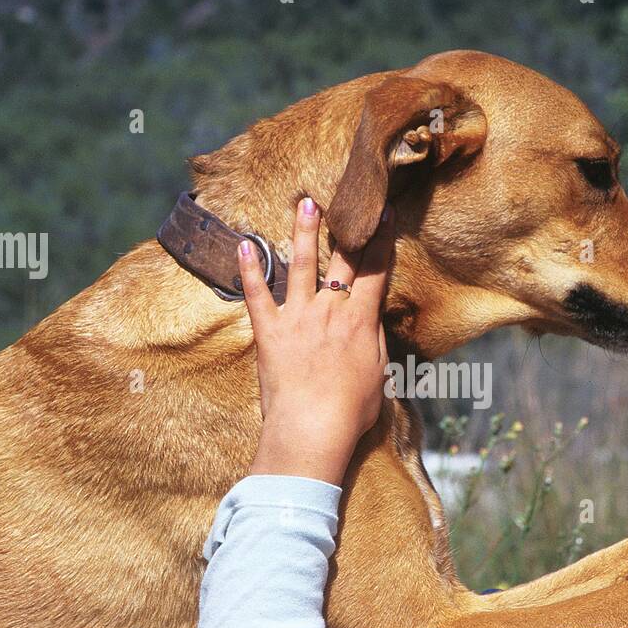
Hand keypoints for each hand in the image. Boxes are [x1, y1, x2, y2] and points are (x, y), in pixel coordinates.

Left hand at [241, 197, 394, 485]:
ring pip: (301, 265)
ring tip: (305, 203)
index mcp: (361, 322)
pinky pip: (256, 294)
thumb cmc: (352, 412)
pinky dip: (248, 269)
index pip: (376, 272)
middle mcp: (331, 311)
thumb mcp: (379, 376)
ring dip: (304, 232)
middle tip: (353, 200)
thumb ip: (376, 343)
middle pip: (343, 261)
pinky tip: (243, 245)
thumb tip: (374, 323)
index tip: (385, 215)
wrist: (314, 428)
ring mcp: (298, 317)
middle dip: (351, 228)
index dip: (382, 241)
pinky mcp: (270, 331)